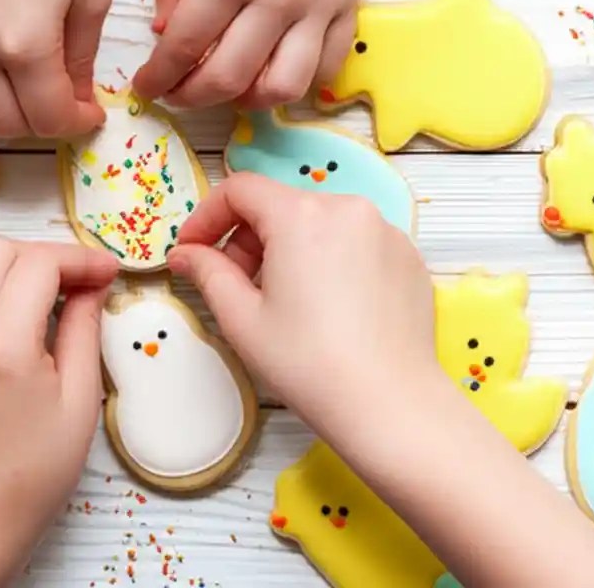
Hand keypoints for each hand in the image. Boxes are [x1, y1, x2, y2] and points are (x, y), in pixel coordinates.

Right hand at [0, 0, 111, 137]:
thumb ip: (82, 56)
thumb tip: (76, 96)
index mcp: (24, 46)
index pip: (49, 120)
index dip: (77, 124)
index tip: (91, 111)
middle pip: (9, 126)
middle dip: (45, 123)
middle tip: (67, 101)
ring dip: (15, 103)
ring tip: (40, 74)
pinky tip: (10, 48)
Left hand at [0, 239, 117, 586]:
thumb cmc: (40, 465)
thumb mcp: (80, 397)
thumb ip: (85, 328)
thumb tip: (93, 282)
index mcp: (3, 345)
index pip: (38, 265)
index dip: (79, 259)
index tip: (107, 272)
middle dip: (43, 257)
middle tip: (76, 282)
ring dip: (5, 266)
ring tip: (38, 293)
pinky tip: (4, 313)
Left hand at [133, 0, 391, 108]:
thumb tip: (164, 30)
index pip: (184, 46)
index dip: (159, 76)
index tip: (147, 87)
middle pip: (227, 79)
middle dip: (191, 97)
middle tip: (176, 93)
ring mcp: (318, 8)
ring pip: (281, 88)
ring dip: (246, 101)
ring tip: (226, 88)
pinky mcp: (349, 8)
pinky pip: (325, 69)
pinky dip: (296, 82)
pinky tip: (271, 70)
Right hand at [166, 174, 433, 441]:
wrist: (389, 405)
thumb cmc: (308, 363)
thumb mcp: (242, 319)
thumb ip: (207, 272)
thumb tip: (185, 253)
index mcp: (301, 215)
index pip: (240, 190)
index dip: (207, 216)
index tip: (193, 250)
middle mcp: (348, 208)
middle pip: (281, 205)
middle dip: (248, 239)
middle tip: (235, 286)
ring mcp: (386, 231)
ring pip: (320, 223)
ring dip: (289, 249)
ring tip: (283, 301)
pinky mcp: (408, 257)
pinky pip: (356, 243)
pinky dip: (330, 261)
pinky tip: (327, 309)